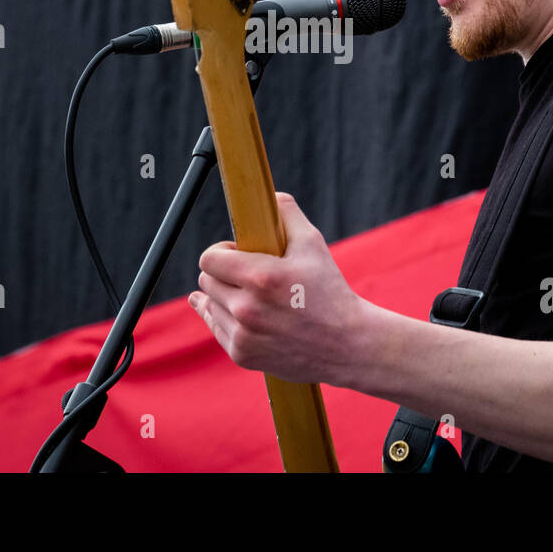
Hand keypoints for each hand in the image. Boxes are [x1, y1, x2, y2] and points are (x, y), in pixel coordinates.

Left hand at [188, 192, 367, 385]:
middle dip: (222, 272)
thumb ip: (287, 214)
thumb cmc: (330, 292)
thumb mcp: (313, 244)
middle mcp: (246, 309)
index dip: (221, 252)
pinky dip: (226, 319)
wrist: (346, 345)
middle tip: (247, 274)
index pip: (209, 258)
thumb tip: (270, 196)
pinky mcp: (242, 355)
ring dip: (224, 296)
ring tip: (252, 296)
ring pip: (209, 305)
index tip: (236, 253)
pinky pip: (216, 328)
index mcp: (261, 277)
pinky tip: (241, 313)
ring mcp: (243, 335)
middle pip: (206, 281)